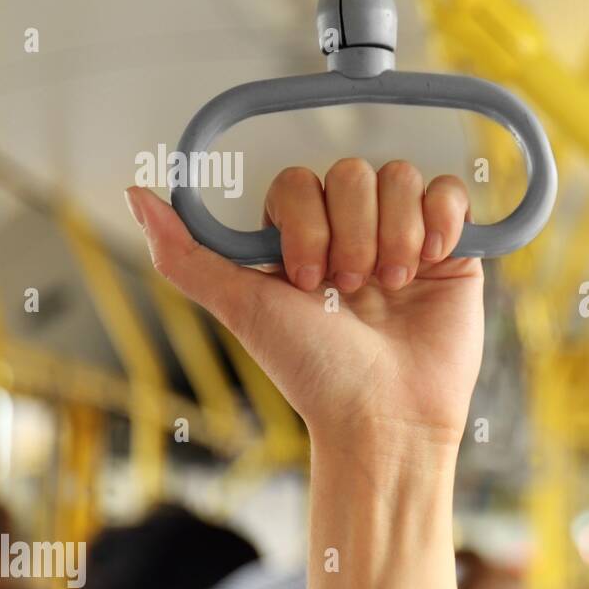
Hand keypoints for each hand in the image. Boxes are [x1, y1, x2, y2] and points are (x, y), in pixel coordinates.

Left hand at [126, 158, 483, 447]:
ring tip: (393, 286)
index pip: (301, 182)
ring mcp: (404, 240)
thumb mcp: (243, 309)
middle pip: (353, 172)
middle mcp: (353, 234)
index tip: (307, 280)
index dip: (306, 223)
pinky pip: (450, 194)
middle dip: (351, 233)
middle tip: (351, 289)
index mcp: (302, 241)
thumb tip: (136, 196)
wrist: (387, 416)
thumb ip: (186, 256)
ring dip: (394, 233)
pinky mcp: (452, 253)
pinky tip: (430, 260)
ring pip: (400, 178)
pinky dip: (441, 219)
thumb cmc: (316, 374)